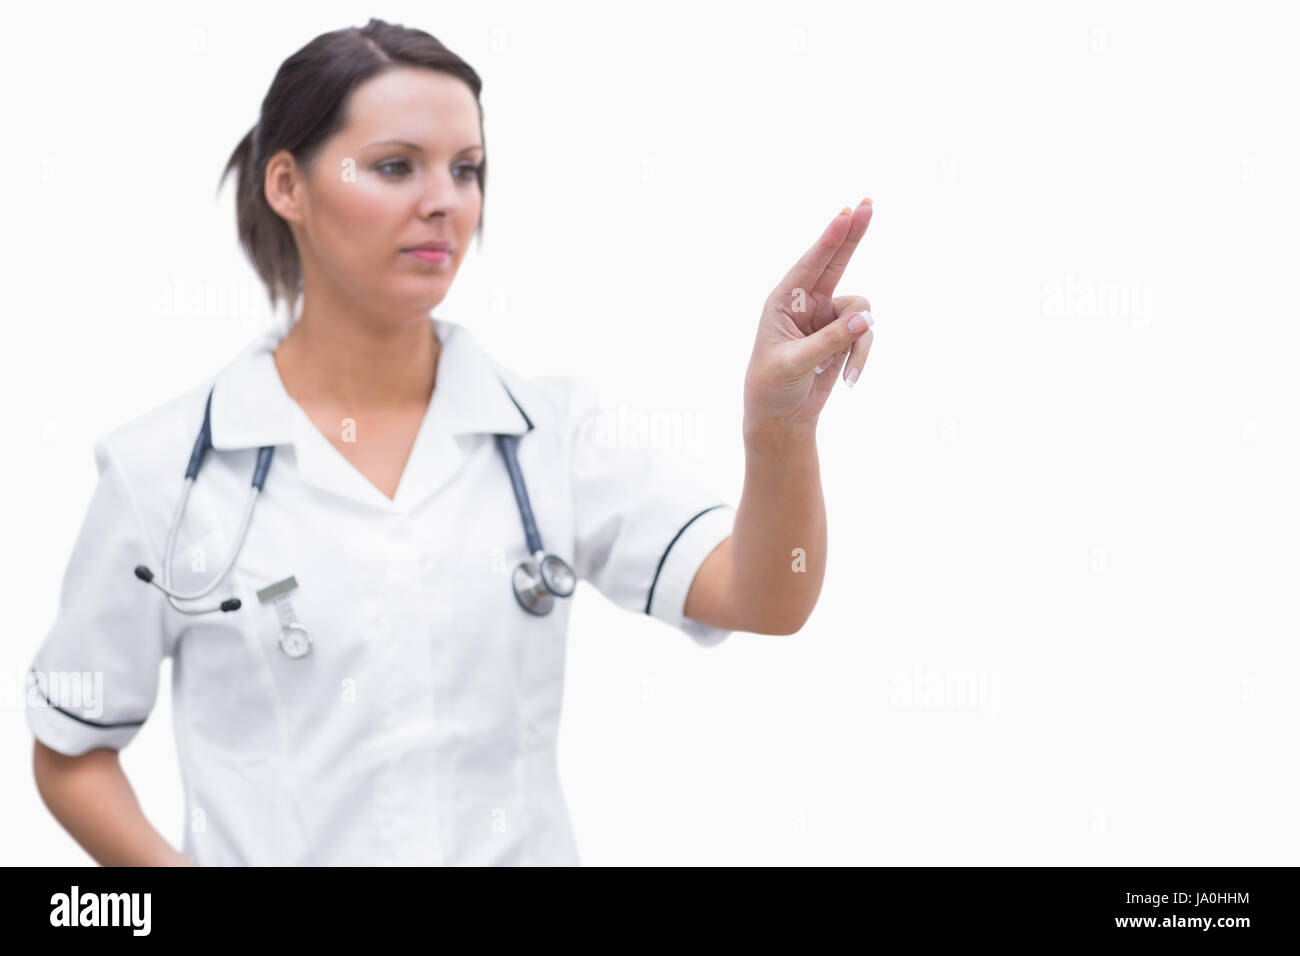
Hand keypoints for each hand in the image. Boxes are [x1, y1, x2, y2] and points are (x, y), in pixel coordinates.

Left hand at [743, 199, 874, 445]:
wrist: (780, 419)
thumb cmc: (772, 387)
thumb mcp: (795, 364)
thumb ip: (831, 340)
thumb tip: (868, 319)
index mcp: (783, 301)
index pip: (811, 264)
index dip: (831, 238)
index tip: (847, 213)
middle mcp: (806, 302)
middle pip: (836, 261)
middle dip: (853, 235)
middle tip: (869, 203)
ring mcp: (827, 317)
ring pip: (861, 310)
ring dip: (858, 341)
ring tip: (845, 372)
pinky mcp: (843, 335)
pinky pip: (865, 334)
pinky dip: (861, 357)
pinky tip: (849, 380)